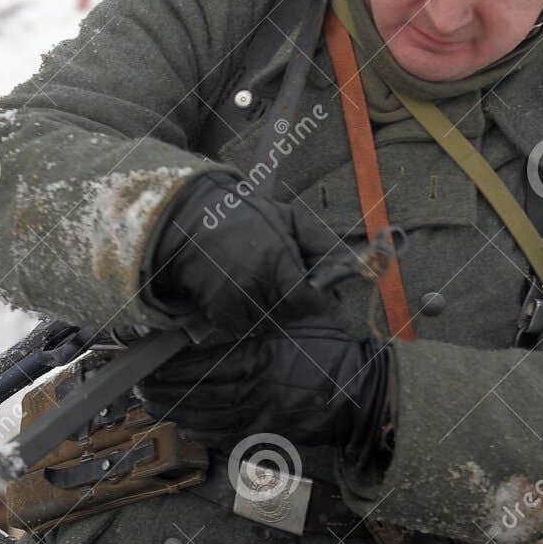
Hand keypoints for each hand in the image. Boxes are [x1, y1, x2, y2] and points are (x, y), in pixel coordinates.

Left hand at [138, 322, 392, 470]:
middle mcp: (251, 389)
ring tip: (154, 406)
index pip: (197, 364)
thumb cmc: (328, 352)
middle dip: (162, 392)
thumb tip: (222, 315)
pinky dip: (201, 431)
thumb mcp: (294, 323)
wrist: (358, 392)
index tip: (149, 364)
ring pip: (203, 417)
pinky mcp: (265, 435)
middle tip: (140, 389)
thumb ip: (259, 321)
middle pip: (193, 393)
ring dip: (175, 413)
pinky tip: (187, 425)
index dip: (168, 367)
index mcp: (255, 357)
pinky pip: (223, 435)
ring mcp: (257, 416)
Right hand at [150, 173, 337, 336]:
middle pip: (290, 313)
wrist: (191, 220)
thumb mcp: (288, 218)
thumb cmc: (245, 216)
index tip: (316, 292)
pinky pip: (244, 327)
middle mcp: (255, 284)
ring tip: (264, 284)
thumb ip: (320, 242)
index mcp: (276, 260)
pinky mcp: (218, 312)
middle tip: (288, 283)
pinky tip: (244, 292)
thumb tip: (350, 263)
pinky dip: (249, 316)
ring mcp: (234, 300)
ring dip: (272, 310)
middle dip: (295, 303)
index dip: (316, 299)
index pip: (308, 299)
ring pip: (268, 322)